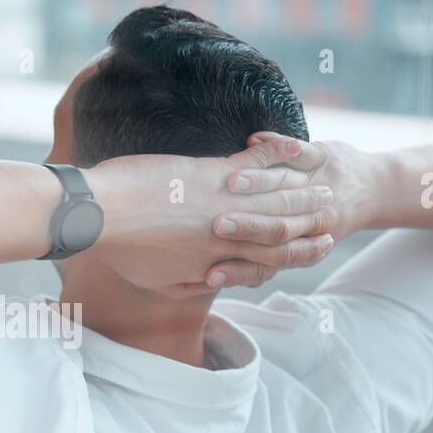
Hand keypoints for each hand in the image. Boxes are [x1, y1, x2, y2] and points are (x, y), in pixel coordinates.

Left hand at [83, 144, 342, 298]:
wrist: (98, 214)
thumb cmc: (117, 248)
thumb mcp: (154, 280)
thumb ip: (183, 283)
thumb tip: (200, 284)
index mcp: (215, 262)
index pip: (268, 262)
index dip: (296, 255)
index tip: (315, 246)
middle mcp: (228, 236)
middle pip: (283, 232)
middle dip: (311, 223)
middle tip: (334, 214)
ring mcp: (224, 203)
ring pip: (277, 201)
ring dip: (304, 194)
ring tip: (326, 185)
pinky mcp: (211, 173)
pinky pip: (255, 163)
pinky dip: (275, 156)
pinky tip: (287, 149)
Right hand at [204, 133, 379, 287]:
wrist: (368, 190)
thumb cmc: (319, 223)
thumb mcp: (278, 251)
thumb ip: (247, 266)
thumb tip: (209, 279)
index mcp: (292, 248)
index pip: (259, 267)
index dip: (235, 272)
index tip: (210, 276)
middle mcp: (309, 224)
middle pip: (275, 230)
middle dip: (247, 228)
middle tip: (220, 227)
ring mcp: (317, 188)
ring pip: (288, 191)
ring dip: (259, 184)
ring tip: (234, 181)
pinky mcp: (323, 158)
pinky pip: (302, 153)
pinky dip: (279, 145)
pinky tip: (253, 139)